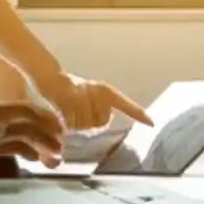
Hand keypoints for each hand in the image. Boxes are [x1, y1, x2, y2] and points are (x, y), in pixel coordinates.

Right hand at [33, 72, 152, 130]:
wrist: (52, 78)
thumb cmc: (72, 89)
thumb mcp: (92, 96)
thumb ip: (101, 109)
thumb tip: (105, 121)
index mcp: (105, 90)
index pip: (125, 103)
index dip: (137, 113)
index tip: (151, 122)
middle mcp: (98, 93)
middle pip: (101, 121)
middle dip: (92, 120)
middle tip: (80, 109)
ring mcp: (84, 98)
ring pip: (86, 124)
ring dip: (78, 122)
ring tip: (70, 109)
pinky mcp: (70, 102)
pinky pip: (73, 123)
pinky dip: (68, 122)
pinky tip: (64, 112)